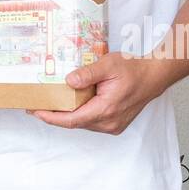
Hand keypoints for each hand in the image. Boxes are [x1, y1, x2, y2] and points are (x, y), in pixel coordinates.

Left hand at [28, 52, 164, 133]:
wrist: (154, 75)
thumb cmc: (133, 68)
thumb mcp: (108, 64)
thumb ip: (88, 73)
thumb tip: (69, 81)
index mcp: (106, 109)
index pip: (72, 120)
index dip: (51, 118)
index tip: (35, 111)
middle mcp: (109, 122)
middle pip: (75, 123)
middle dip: (55, 116)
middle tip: (37, 104)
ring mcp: (113, 125)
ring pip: (83, 123)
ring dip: (67, 115)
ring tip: (51, 103)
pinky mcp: (115, 123)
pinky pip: (91, 121)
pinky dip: (79, 113)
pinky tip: (71, 104)